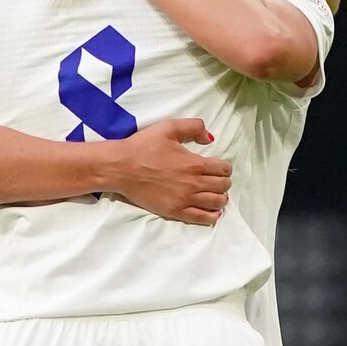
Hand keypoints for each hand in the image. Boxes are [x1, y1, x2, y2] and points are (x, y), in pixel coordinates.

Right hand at [102, 118, 232, 225]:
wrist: (121, 167)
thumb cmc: (143, 146)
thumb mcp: (169, 127)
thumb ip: (193, 127)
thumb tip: (209, 138)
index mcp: (195, 163)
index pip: (223, 169)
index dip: (225, 167)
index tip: (220, 167)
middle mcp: (194, 183)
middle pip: (223, 186)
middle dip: (224, 182)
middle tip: (218, 180)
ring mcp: (185, 200)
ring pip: (216, 203)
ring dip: (220, 198)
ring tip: (216, 195)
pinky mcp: (175, 211)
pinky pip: (202, 218)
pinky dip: (212, 216)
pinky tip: (213, 213)